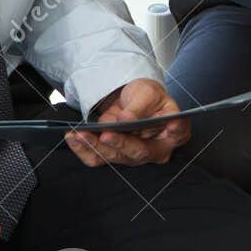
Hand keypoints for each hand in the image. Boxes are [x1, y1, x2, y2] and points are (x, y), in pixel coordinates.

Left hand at [65, 79, 187, 165]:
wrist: (130, 102)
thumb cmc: (146, 96)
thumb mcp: (147, 92)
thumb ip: (140, 105)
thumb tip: (126, 119)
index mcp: (174, 131)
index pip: (179, 131)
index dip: (176, 129)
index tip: (172, 124)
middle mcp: (155, 149)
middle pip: (139, 150)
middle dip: (121, 143)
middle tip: (106, 134)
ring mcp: (133, 155)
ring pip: (115, 156)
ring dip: (95, 146)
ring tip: (79, 134)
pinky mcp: (114, 155)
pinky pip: (98, 159)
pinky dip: (83, 149)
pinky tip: (72, 137)